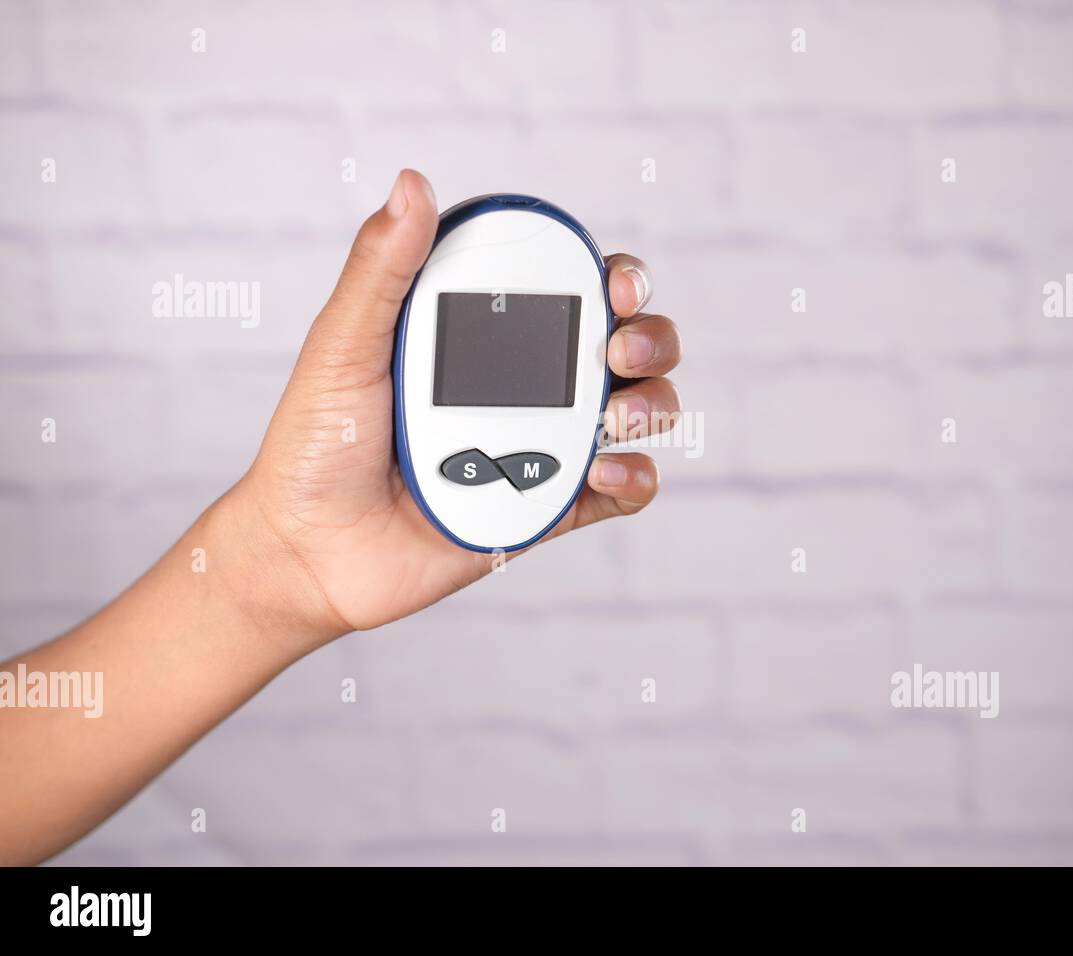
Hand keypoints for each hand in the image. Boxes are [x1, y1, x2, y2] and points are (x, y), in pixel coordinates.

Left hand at [227, 170, 680, 645]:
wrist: (309, 552)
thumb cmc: (314, 443)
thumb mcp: (342, 345)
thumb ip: (380, 268)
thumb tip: (412, 184)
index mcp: (486, 331)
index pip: (571, 285)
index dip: (613, 275)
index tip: (614, 282)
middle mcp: (527, 381)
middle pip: (628, 342)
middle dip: (650, 337)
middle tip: (620, 351)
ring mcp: (545, 444)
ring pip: (640, 409)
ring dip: (652, 403)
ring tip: (613, 419)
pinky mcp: (551, 507)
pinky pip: (623, 490)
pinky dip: (636, 478)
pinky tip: (604, 473)